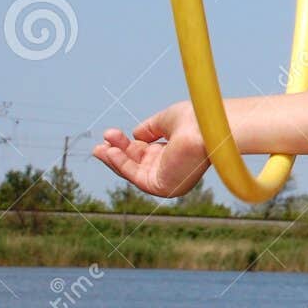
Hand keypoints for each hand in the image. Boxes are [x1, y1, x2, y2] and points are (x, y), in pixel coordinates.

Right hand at [92, 100, 210, 197]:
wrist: (208, 127)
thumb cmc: (195, 120)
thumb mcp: (167, 120)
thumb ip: (149, 129)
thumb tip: (135, 134)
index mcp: (175, 153)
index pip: (145, 152)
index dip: (127, 145)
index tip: (110, 134)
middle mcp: (172, 168)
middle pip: (136, 164)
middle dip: (117, 154)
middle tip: (99, 144)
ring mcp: (168, 178)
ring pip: (134, 172)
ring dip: (115, 160)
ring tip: (100, 147)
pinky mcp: (164, 187)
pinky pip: (136, 177)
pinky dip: (121, 165)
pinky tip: (110, 152)